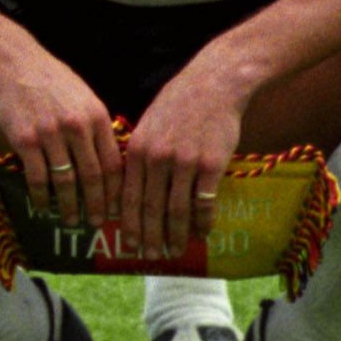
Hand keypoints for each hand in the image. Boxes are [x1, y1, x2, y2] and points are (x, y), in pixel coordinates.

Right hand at [0, 45, 121, 237]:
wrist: (15, 64)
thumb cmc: (53, 82)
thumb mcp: (85, 98)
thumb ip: (98, 128)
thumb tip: (110, 164)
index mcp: (97, 118)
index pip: (114, 164)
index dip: (116, 192)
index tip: (116, 210)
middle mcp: (77, 127)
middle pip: (93, 177)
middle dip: (96, 206)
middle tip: (97, 223)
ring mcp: (51, 134)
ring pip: (66, 182)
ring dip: (70, 207)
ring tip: (72, 222)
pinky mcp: (26, 139)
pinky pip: (37, 177)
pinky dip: (42, 198)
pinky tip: (43, 208)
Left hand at [118, 60, 250, 260]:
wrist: (213, 85)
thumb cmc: (178, 105)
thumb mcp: (147, 126)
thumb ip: (140, 157)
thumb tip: (131, 190)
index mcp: (137, 150)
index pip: (127, 197)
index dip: (128, 224)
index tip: (127, 244)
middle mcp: (157, 159)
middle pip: (151, 208)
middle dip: (149, 236)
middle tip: (150, 256)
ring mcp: (185, 163)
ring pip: (177, 210)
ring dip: (176, 235)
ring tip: (175, 251)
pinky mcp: (211, 165)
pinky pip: (205, 202)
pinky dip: (202, 222)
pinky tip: (202, 234)